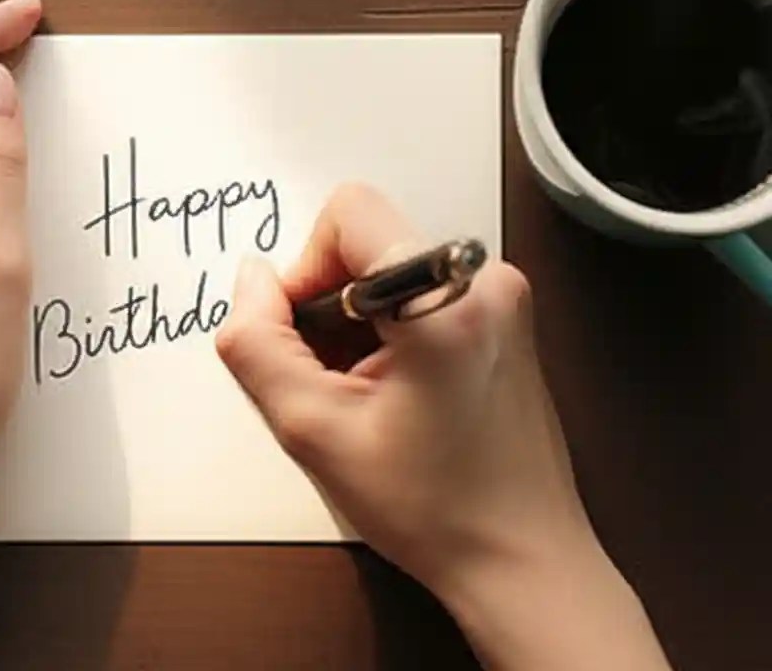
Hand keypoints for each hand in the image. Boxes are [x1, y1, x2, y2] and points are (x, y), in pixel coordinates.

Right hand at [216, 185, 669, 668]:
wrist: (520, 560)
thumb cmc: (434, 508)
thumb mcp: (313, 431)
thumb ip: (258, 345)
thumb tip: (251, 281)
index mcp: (444, 298)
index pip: (349, 213)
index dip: (304, 268)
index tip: (302, 335)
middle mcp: (485, 281)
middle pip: (367, 244)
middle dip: (327, 307)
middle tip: (327, 382)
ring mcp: (501, 302)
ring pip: (389, 275)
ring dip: (355, 328)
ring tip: (362, 400)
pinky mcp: (504, 323)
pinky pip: (419, 299)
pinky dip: (387, 338)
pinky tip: (390, 399)